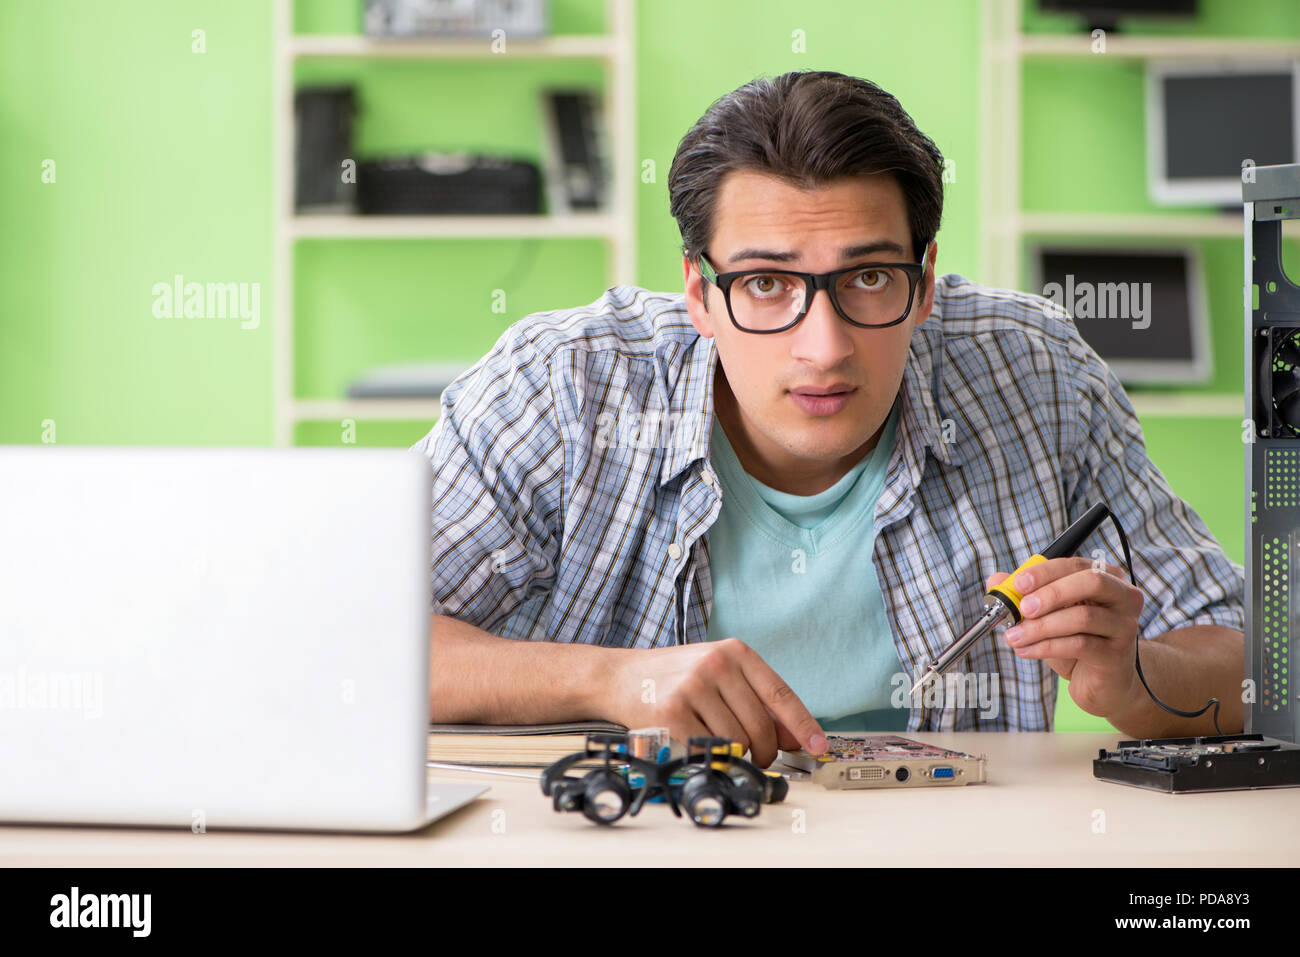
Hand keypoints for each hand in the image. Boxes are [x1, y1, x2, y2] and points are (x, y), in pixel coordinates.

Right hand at [597, 638, 826, 767]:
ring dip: (732, 754)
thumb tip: (792, 737)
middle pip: (760, 727)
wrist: (618, 676)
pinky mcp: (672, 713)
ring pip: (737, 742)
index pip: (780, 695)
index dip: (803, 725)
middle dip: (763, 752)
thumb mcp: (718, 676)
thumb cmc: (672, 678)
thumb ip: (755, 701)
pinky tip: (694, 743)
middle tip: (757, 758)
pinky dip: (707, 756)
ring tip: (713, 741)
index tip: (818, 747)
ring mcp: (692, 687)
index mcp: (734, 651)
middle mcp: (715, 664)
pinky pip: (708, 750)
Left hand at [985, 557, 1144, 718]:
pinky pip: (1079, 645)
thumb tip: (996, 580)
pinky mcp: (1117, 655)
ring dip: (1040, 627)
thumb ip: (1025, 594)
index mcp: (1108, 577)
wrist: (1100, 683)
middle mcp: (1124, 597)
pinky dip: (1046, 647)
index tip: (1018, 584)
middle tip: (1023, 608)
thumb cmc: (1076, 641)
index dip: (1045, 572)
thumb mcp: (1049, 614)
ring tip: (1014, 636)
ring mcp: (1124, 626)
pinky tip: (1026, 650)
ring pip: (1082, 617)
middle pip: (1091, 582)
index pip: (1076, 565)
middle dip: (1051, 593)